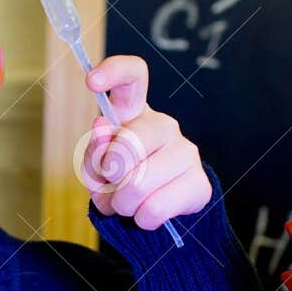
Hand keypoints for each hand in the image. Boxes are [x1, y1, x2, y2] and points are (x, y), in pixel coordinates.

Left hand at [81, 55, 211, 230]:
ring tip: (127, 203)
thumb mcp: (96, 168)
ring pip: (138, 184)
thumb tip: (102, 128)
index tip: (91, 82)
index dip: (113, 71)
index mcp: (135, 112)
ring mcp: (186, 152)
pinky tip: (146, 214)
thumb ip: (93, 152)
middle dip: (109, 176)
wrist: (152, 212)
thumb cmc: (119, 182)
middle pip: (127, 144)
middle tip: (111, 187)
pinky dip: (141, 219)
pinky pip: (156, 208)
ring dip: (122, 204)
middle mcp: (164, 125)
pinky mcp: (200, 183)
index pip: (133, 75)